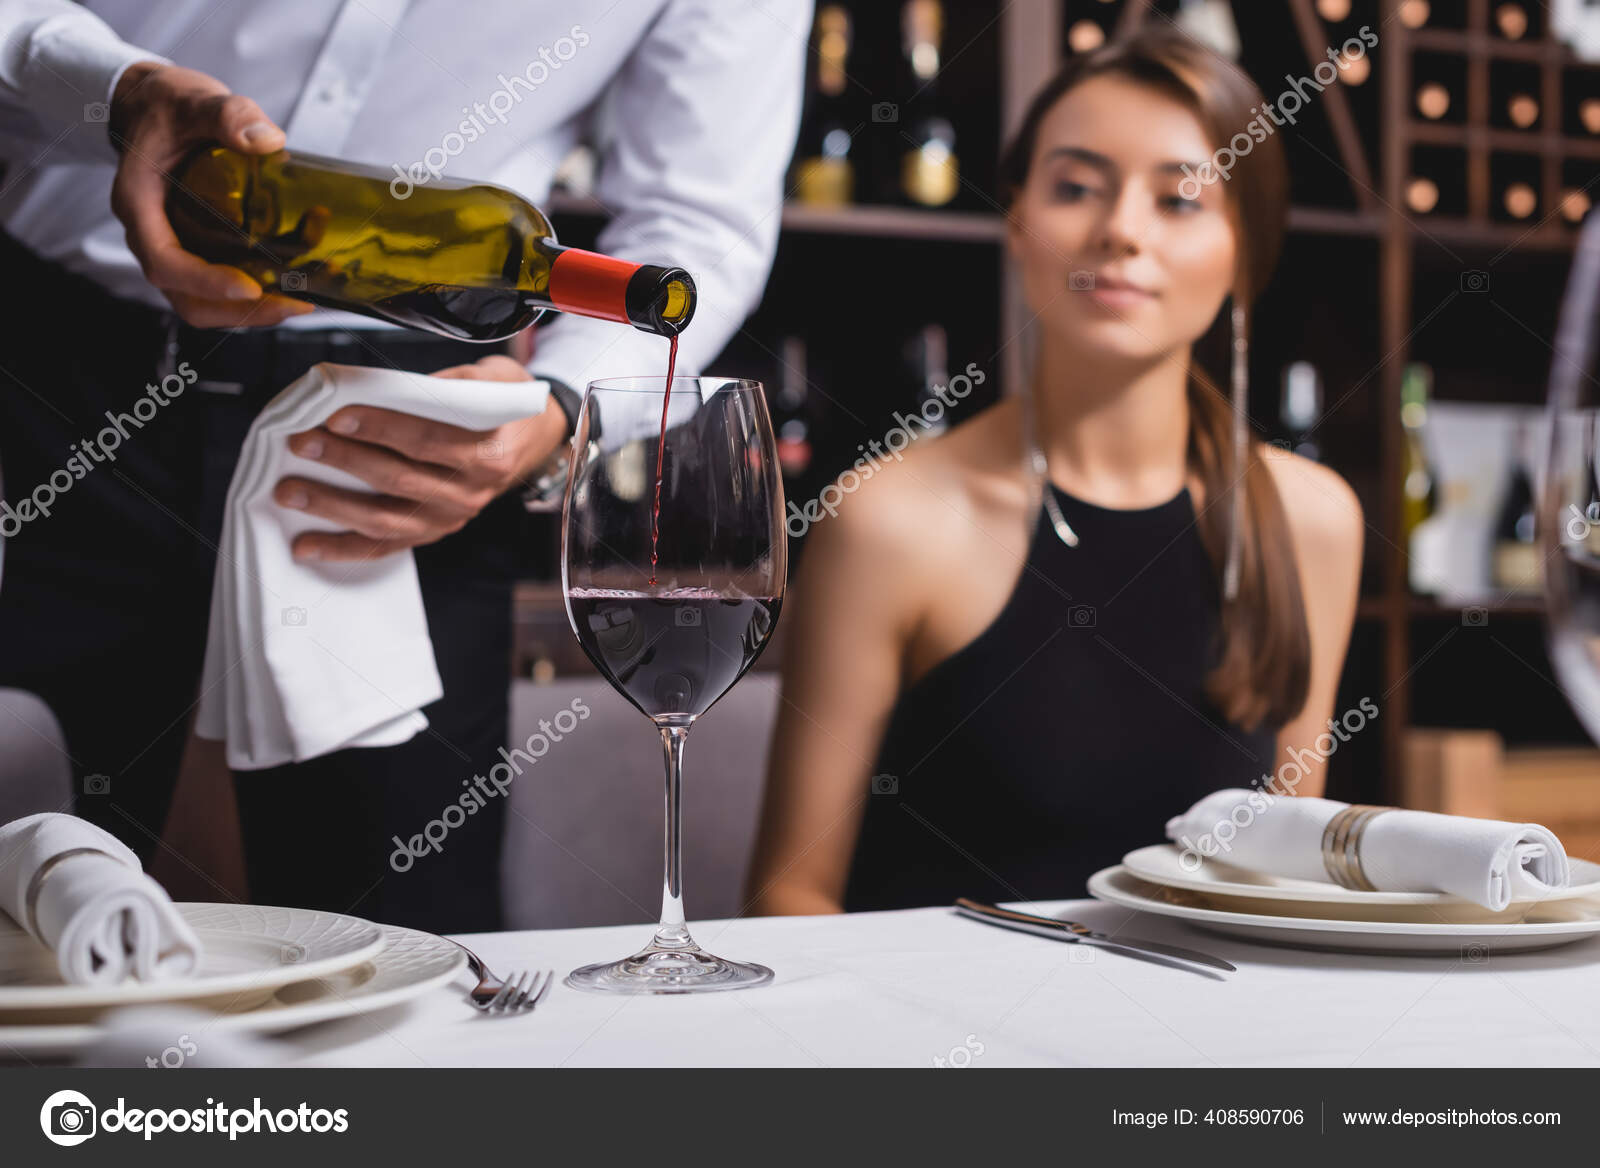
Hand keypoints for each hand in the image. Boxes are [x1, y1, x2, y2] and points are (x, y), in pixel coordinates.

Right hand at [109, 62, 312, 328]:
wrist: (154, 106)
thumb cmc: (167, 107)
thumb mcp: (194, 99)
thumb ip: (227, 114)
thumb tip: (267, 139)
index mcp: (138, 204)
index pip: (164, 262)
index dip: (206, 283)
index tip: (251, 287)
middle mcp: (151, 233)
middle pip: (186, 296)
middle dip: (240, 311)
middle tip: (293, 303)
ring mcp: (172, 244)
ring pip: (203, 301)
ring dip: (252, 311)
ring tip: (300, 299)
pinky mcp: (193, 247)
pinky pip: (217, 286)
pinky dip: (254, 293)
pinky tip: (292, 282)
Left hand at [274, 356, 567, 561]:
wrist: (534, 441)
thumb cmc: (506, 405)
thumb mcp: (494, 378)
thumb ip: (448, 383)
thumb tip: (384, 387)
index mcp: (488, 454)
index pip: (426, 441)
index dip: (380, 428)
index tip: (337, 415)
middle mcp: (470, 493)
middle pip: (398, 479)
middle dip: (344, 460)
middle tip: (300, 442)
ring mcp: (450, 518)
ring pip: (385, 518)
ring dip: (333, 506)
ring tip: (289, 491)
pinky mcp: (432, 532)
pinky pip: (385, 546)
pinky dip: (342, 548)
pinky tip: (305, 544)